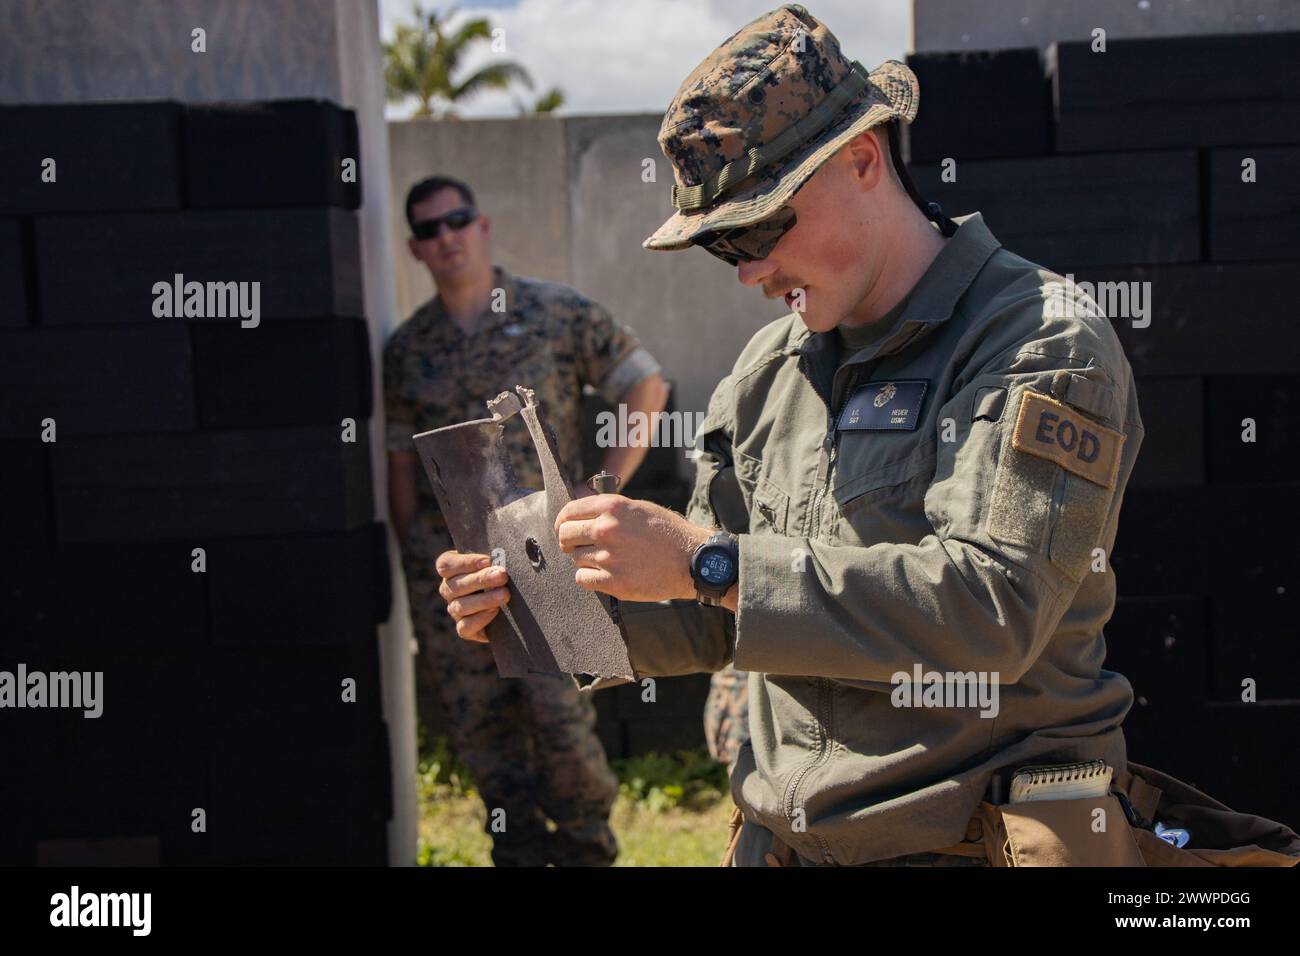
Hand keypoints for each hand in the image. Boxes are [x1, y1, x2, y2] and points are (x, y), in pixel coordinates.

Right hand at [435, 550, 510, 643]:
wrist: (512, 607)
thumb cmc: (502, 574)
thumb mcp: (496, 560)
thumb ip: (495, 553)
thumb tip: (504, 547)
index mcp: (451, 570)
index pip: (446, 564)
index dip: (465, 563)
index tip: (487, 560)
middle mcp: (449, 590)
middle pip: (456, 585)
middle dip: (481, 579)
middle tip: (502, 575)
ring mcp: (455, 610)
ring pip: (461, 606)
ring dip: (484, 599)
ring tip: (504, 594)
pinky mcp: (465, 629)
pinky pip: (465, 627)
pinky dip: (480, 619)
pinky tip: (495, 611)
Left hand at [554, 494, 710, 601]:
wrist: (692, 560)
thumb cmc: (668, 533)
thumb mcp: (639, 508)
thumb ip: (610, 510)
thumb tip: (582, 516)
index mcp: (612, 507)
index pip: (568, 513)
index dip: (563, 522)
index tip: (564, 528)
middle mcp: (606, 529)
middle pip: (565, 536)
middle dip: (569, 542)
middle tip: (578, 547)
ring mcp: (608, 556)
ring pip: (575, 559)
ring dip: (585, 560)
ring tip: (607, 560)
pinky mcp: (613, 582)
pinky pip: (582, 579)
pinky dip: (590, 578)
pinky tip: (605, 575)